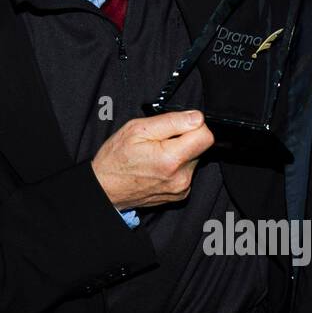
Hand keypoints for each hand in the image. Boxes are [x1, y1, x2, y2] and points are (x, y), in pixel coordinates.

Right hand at [91, 110, 214, 210]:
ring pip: (194, 159)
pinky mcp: (180, 194)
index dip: (194, 125)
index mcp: (171, 159)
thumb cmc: (116, 159)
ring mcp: (181, 188)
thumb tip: (197, 118)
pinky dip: (176, 166)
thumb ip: (172, 122)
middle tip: (159, 141)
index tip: (178, 126)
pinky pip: (187, 172)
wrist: (105, 188)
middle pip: (200, 147)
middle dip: (184, 139)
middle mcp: (181, 177)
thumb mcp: (138, 129)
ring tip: (156, 154)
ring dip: (180, 153)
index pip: (206, 136)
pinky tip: (158, 165)